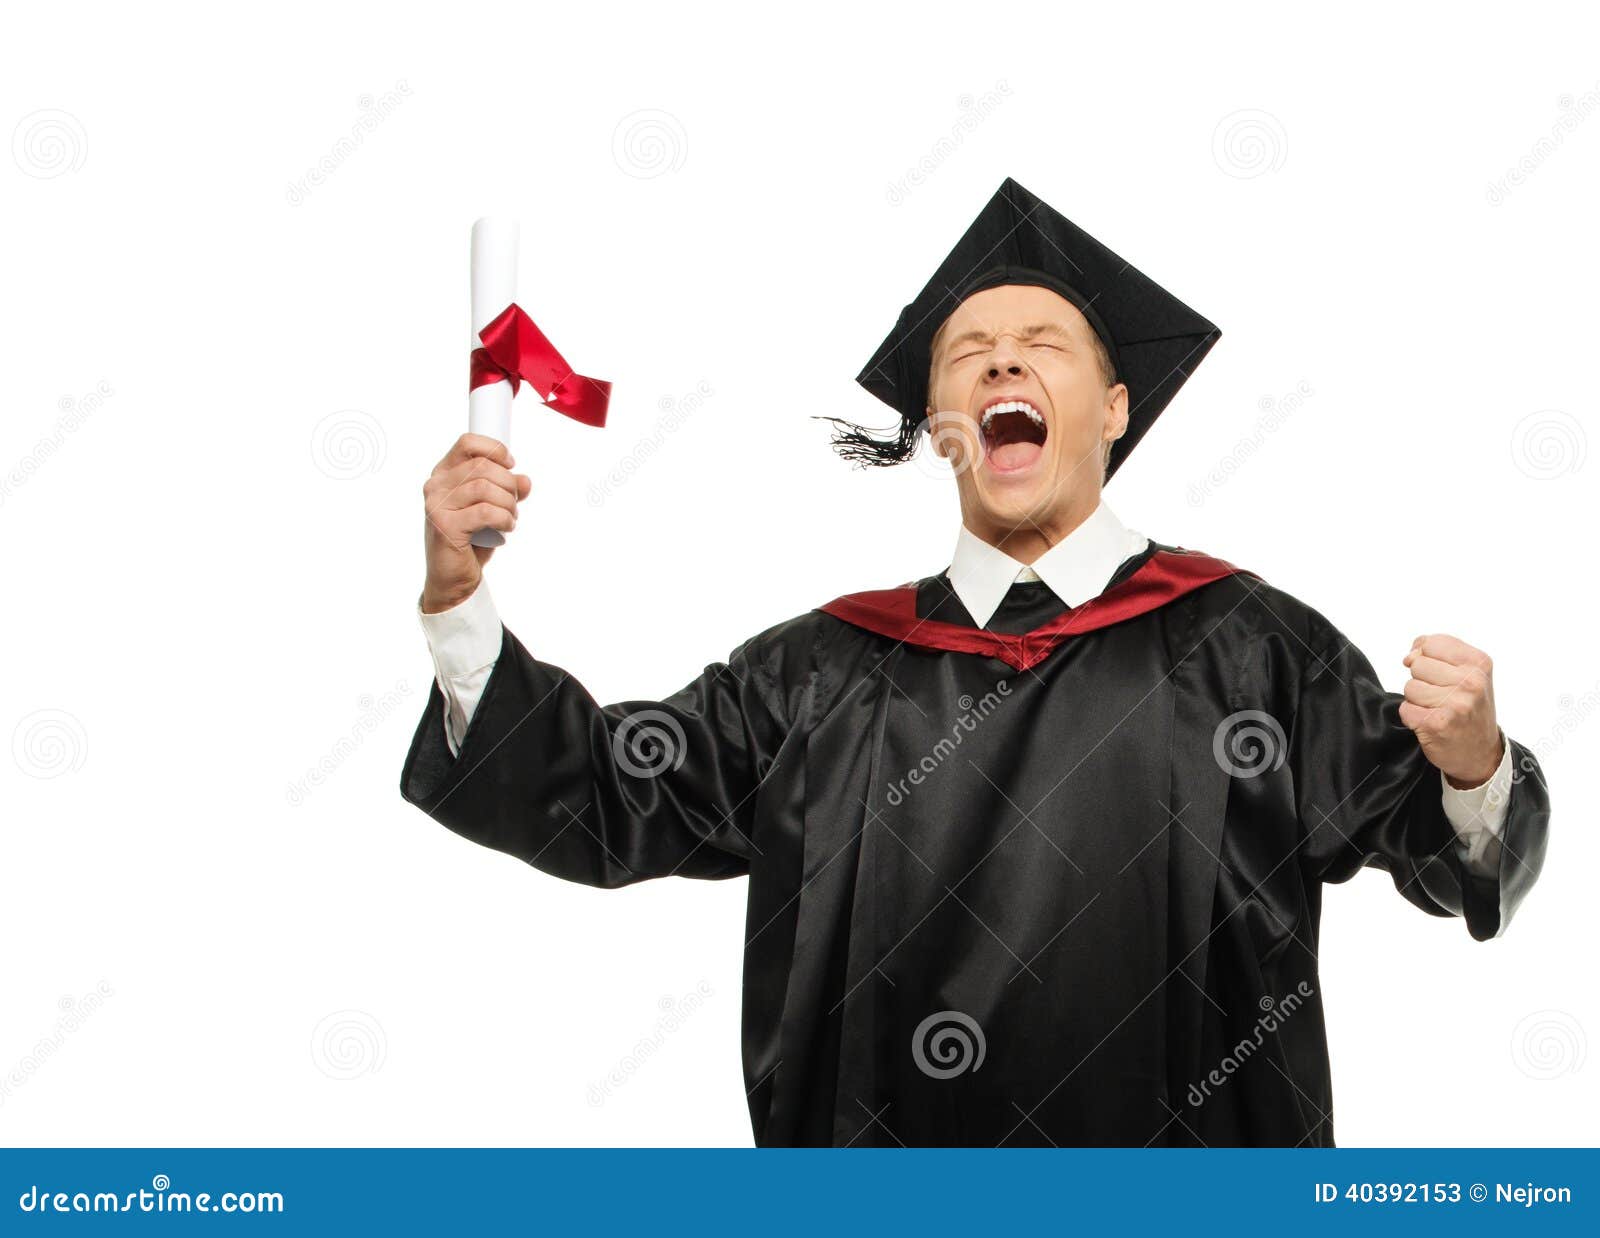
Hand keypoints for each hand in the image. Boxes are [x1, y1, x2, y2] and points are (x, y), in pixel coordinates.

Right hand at [421, 433, 531, 612]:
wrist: (454, 578)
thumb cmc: (471, 541)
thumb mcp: (494, 510)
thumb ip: (508, 491)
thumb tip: (524, 480)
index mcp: (444, 474)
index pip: (468, 443)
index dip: (495, 450)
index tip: (511, 465)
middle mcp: (435, 486)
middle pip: (483, 466)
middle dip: (509, 484)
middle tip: (513, 504)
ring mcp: (436, 505)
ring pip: (486, 488)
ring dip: (508, 504)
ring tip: (509, 519)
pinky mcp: (444, 525)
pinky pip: (486, 512)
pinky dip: (504, 519)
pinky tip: (504, 528)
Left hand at [1399, 633, 1503, 787]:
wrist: (1483, 753)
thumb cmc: (1471, 709)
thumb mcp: (1467, 673)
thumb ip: (1438, 653)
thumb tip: (1409, 656)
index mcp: (1479, 663)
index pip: (1431, 643)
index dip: (1426, 657)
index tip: (1439, 673)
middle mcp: (1471, 682)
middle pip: (1417, 664)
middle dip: (1423, 680)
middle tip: (1442, 697)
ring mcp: (1455, 704)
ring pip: (1409, 687)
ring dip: (1417, 700)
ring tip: (1438, 710)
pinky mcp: (1437, 724)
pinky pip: (1405, 709)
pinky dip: (1412, 718)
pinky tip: (1431, 723)